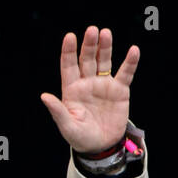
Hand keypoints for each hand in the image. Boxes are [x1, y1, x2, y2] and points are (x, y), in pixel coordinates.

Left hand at [40, 26, 138, 153]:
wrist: (101, 146)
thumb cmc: (80, 137)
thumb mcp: (67, 126)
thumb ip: (57, 111)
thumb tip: (44, 96)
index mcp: (72, 90)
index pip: (69, 66)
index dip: (69, 51)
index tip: (70, 36)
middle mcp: (87, 83)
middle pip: (87, 59)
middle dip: (89, 45)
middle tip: (92, 30)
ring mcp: (103, 85)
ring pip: (104, 61)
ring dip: (105, 47)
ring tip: (105, 33)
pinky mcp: (120, 90)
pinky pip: (126, 73)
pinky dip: (130, 62)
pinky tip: (133, 50)